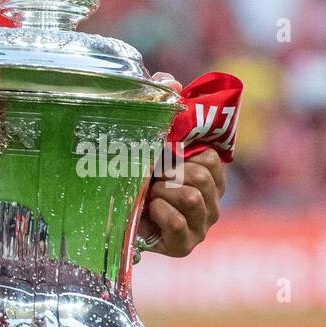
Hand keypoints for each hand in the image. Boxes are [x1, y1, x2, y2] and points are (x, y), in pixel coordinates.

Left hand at [136, 70, 225, 257]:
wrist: (114, 211)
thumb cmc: (136, 170)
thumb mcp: (149, 134)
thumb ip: (162, 103)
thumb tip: (171, 81)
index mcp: (208, 173)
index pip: (210, 156)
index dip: (185, 152)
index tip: (164, 153)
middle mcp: (211, 200)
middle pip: (203, 176)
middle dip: (172, 172)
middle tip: (154, 176)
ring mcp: (201, 225)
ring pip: (193, 198)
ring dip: (164, 192)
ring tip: (151, 193)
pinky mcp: (185, 245)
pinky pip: (179, 224)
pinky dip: (160, 213)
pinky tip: (150, 209)